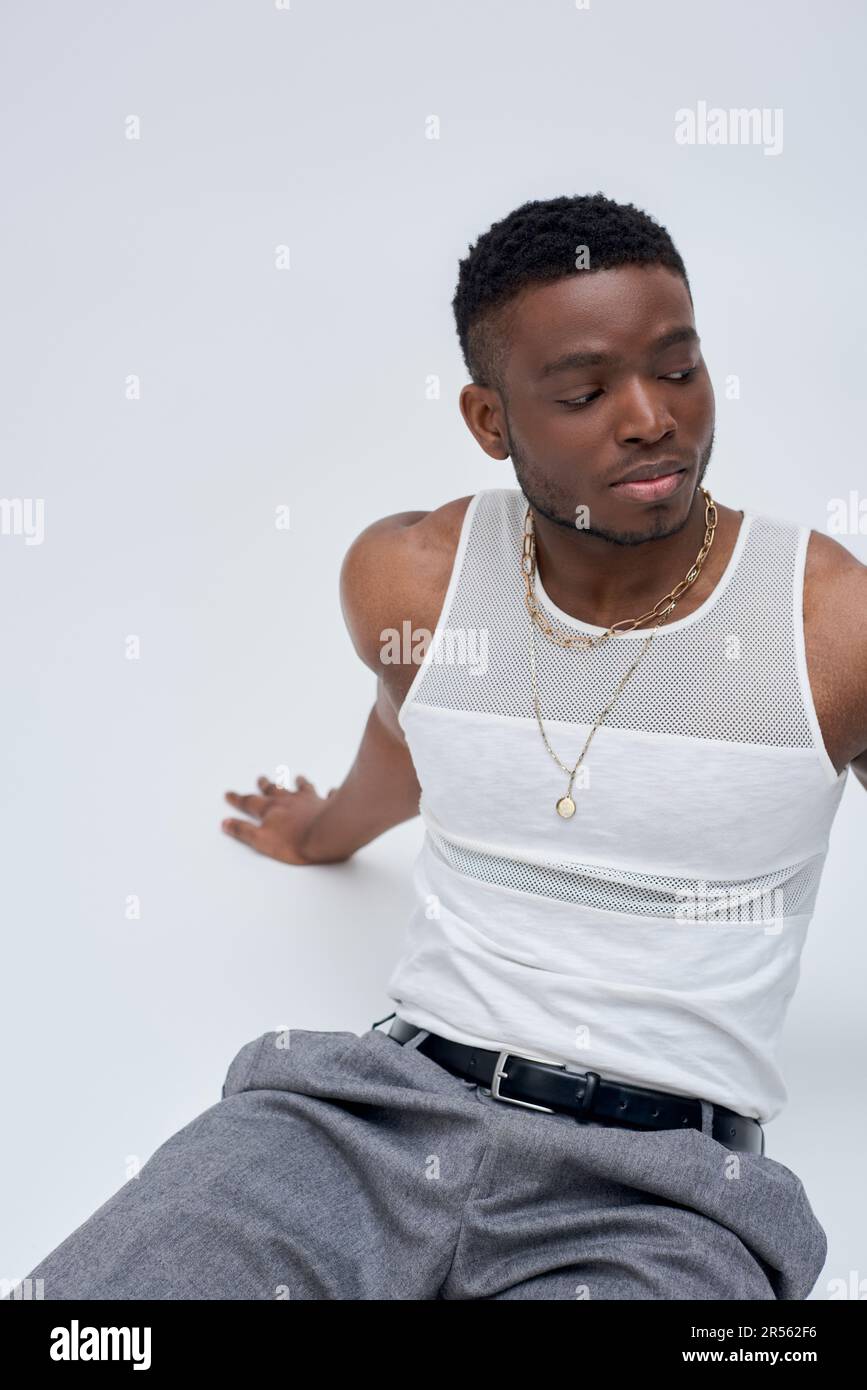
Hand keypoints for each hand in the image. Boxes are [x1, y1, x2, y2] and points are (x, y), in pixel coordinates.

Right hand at [221, 774, 340, 864]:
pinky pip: (328, 797)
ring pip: (302, 788)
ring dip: (298, 783)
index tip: (230, 794)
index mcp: (271, 809)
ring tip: (297, 777)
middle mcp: (290, 801)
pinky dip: (329, 793)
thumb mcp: (261, 840)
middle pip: (275, 791)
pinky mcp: (328, 805)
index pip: (251, 803)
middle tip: (261, 778)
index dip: (239, 799)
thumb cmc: (295, 842)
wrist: (327, 835)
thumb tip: (225, 824)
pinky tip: (331, 790)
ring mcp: (310, 801)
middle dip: (266, 786)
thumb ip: (243, 831)